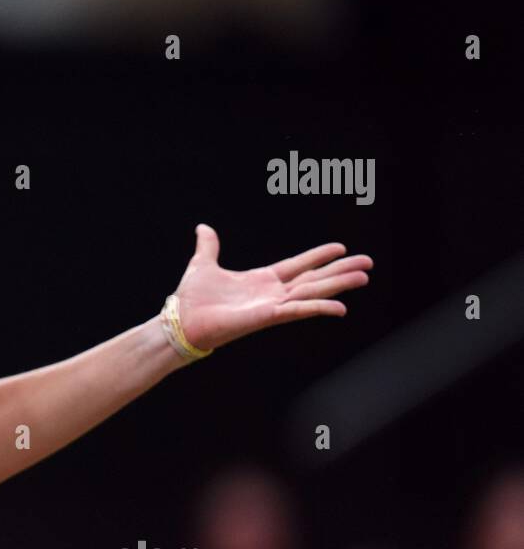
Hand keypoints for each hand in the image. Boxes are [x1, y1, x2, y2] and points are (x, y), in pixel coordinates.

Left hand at [172, 224, 372, 351]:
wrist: (180, 321)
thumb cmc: (192, 299)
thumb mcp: (203, 264)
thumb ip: (209, 246)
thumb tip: (203, 228)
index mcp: (261, 281)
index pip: (297, 266)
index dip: (318, 257)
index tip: (341, 248)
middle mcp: (271, 294)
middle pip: (313, 279)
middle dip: (340, 271)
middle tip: (368, 264)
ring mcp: (272, 306)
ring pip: (312, 292)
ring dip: (338, 285)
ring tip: (364, 276)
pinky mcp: (267, 317)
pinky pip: (298, 310)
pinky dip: (318, 307)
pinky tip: (341, 307)